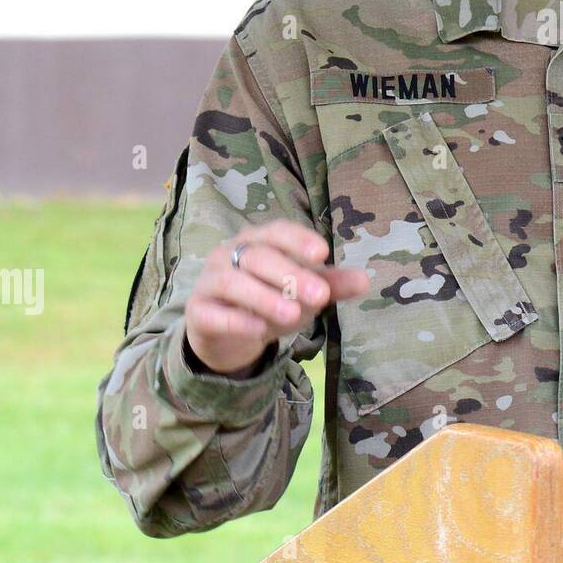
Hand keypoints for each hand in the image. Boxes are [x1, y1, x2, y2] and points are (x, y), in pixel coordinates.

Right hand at [184, 220, 369, 375]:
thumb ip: (330, 285)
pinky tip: (259, 330)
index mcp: (259, 240)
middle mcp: (231, 253)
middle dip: (291, 275)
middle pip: (260, 257)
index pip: (278, 231)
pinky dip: (237, 320)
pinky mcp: (198, 311)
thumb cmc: (268, 299)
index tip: (323, 254)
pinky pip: (214, 313)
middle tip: (320, 295)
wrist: (224, 331)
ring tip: (293, 315)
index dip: (299, 240)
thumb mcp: (301, 293)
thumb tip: (365, 280)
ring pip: (235, 282)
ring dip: (265, 297)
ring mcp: (211, 281)